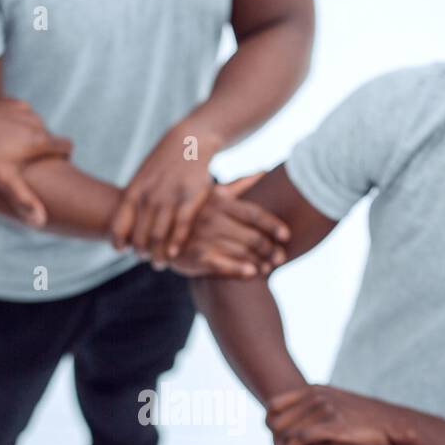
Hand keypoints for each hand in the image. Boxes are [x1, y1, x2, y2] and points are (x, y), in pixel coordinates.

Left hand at [0, 98, 72, 227]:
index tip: (52, 164)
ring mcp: (20, 108)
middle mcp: (35, 120)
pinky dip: (11, 121)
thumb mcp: (3, 179)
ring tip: (5, 146)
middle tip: (20, 161)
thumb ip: (24, 199)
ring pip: (33, 123)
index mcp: (39, 140)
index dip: (63, 156)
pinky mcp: (6, 100)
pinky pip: (17, 112)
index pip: (67, 146)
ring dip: (26, 133)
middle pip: (48, 136)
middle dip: (40, 148)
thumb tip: (42, 222)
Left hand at [110, 124, 215, 264]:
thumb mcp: (142, 177)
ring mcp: (170, 198)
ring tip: (158, 263)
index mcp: (133, 191)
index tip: (121, 250)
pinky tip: (173, 254)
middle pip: (139, 237)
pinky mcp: (191, 199)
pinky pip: (180, 229)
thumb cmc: (163, 163)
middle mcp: (149, 197)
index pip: (118, 226)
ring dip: (157, 255)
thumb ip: (134, 200)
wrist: (189, 140)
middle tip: (144, 258)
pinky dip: (175, 245)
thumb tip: (124, 225)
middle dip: (140, 252)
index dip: (117, 242)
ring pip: (158, 237)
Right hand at [169, 174, 289, 278]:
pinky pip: (223, 265)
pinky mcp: (196, 256)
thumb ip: (240, 185)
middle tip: (281, 257)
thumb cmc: (193, 211)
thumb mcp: (213, 194)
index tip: (287, 236)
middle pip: (252, 236)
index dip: (273, 225)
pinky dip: (240, 270)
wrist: (157, 230)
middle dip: (270, 248)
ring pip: (241, 252)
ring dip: (259, 262)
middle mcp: (214, 218)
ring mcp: (204, 238)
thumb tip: (264, 170)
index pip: (254, 214)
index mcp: (220, 201)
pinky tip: (252, 274)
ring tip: (270, 267)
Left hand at [267, 385, 398, 444]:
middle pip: (276, 421)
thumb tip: (294, 421)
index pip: (273, 406)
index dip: (269, 425)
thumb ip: (315, 409)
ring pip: (286, 431)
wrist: (394, 425)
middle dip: (274, 440)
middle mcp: (317, 396)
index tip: (275, 439)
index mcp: (314, 389)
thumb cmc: (364, 421)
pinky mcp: (334, 425)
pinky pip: (300, 440)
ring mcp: (326, 409)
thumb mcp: (336, 405)